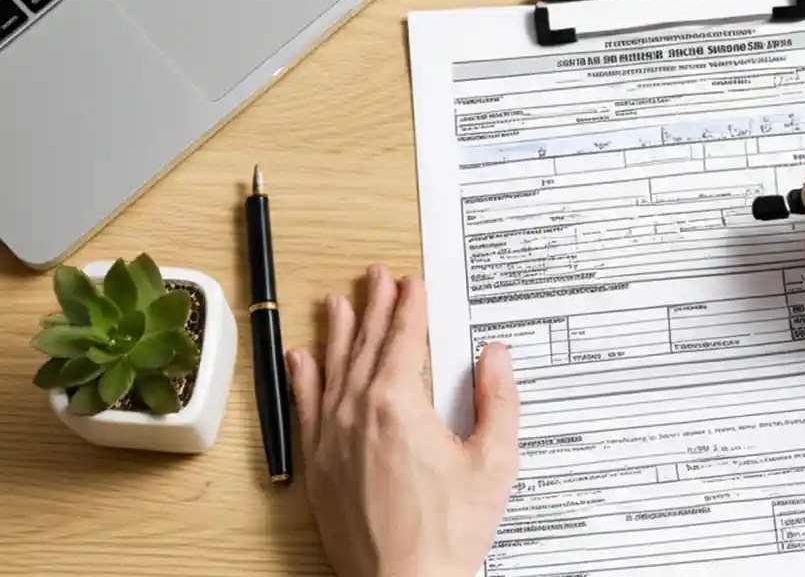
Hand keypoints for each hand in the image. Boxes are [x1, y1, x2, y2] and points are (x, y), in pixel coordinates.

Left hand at [287, 266, 518, 576]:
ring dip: (337, 332)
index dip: (410, 307)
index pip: (403, 339)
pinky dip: (302, 379)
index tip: (412, 284)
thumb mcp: (494, 462)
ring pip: (331, 370)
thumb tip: (494, 356)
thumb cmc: (446, 533)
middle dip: (374, 307)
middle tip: (376, 277)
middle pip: (365, 346)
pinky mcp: (317, 466)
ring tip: (338, 303)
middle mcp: (355, 414)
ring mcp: (330, 439)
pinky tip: (301, 358)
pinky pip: (304, 409)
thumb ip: (497, 401)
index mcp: (398, 406)